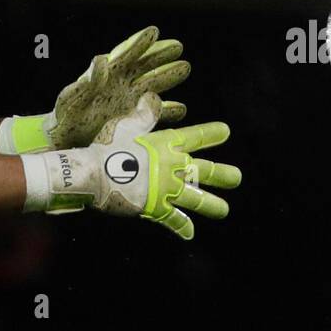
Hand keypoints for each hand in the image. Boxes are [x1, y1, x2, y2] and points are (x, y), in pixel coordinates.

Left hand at [1, 26, 189, 152]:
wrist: (65, 141)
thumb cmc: (64, 119)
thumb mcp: (72, 100)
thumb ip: (88, 82)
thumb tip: (101, 60)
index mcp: (105, 78)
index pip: (124, 56)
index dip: (139, 44)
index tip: (153, 32)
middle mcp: (119, 86)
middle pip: (143, 67)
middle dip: (159, 56)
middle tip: (177, 46)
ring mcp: (128, 102)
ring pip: (151, 86)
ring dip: (167, 77)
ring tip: (185, 67)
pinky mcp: (132, 120)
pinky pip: (152, 114)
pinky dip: (166, 111)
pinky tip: (180, 109)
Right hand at [23, 93, 240, 239]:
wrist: (94, 173)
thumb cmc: (107, 147)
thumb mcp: (127, 124)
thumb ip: (144, 114)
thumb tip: (152, 96)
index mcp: (166, 144)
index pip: (195, 136)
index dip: (211, 134)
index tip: (225, 131)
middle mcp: (173, 166)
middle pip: (206, 170)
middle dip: (224, 174)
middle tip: (236, 178)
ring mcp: (167, 189)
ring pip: (197, 198)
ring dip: (212, 205)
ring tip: (224, 210)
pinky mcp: (157, 208)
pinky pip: (174, 219)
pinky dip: (182, 227)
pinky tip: (190, 233)